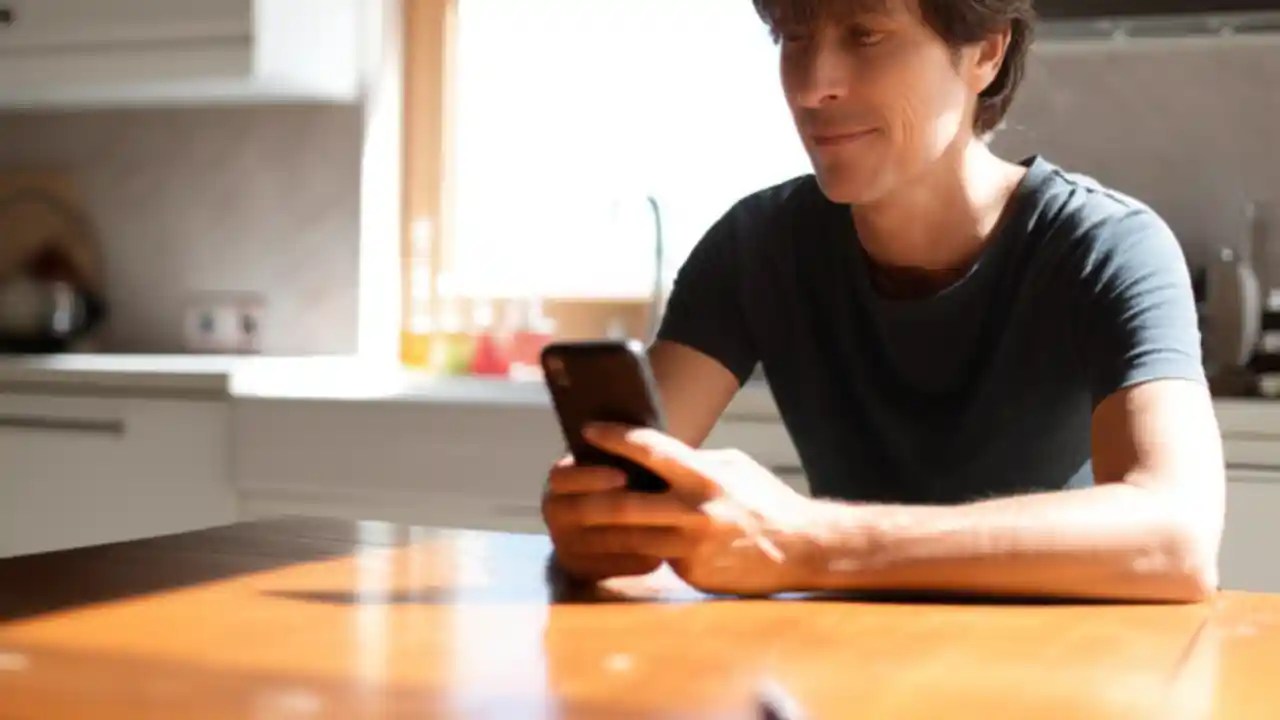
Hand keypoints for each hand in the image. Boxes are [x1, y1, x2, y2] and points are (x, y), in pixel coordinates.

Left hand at [548, 423, 817, 595]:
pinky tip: (617, 544)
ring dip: (601, 529)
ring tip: (578, 517)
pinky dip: (635, 549)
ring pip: (630, 538)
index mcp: (704, 475)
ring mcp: (692, 546)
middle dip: (589, 497)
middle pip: (623, 504)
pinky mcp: (692, 572)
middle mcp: (695, 510)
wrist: (801, 547)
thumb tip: (651, 453)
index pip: (649, 450)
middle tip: (563, 486)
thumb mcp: (732, 467)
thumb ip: (693, 462)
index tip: (588, 430)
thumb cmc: (764, 500)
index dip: (614, 438)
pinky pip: (653, 558)